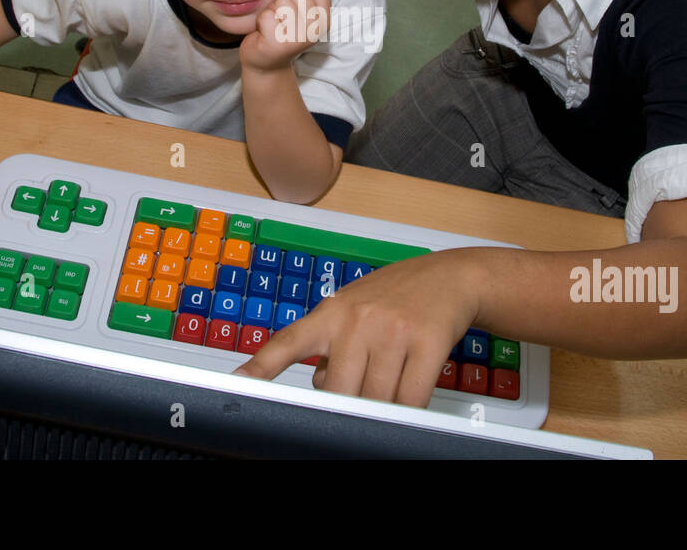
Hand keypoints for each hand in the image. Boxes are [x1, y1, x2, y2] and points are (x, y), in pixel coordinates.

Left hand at [233, 249, 482, 406]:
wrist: (449, 276)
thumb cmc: (396, 295)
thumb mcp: (351, 309)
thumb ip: (328, 346)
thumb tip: (316, 385)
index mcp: (331, 313)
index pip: (287, 343)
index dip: (259, 367)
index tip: (237, 383)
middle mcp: (357, 319)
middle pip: (337, 391)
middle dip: (347, 404)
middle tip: (358, 400)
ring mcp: (393, 331)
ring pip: (376, 400)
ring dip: (382, 408)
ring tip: (390, 388)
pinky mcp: (427, 342)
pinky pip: (411, 398)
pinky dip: (408, 409)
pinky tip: (410, 399)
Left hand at [240, 0, 331, 72]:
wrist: (266, 62)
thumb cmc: (283, 31)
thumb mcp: (302, 10)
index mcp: (324, 20)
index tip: (296, 8)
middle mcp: (314, 30)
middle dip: (285, 1)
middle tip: (282, 18)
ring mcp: (297, 38)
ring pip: (281, 3)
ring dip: (272, 11)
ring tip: (274, 24)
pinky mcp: (277, 44)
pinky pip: (266, 16)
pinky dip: (261, 21)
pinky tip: (264, 32)